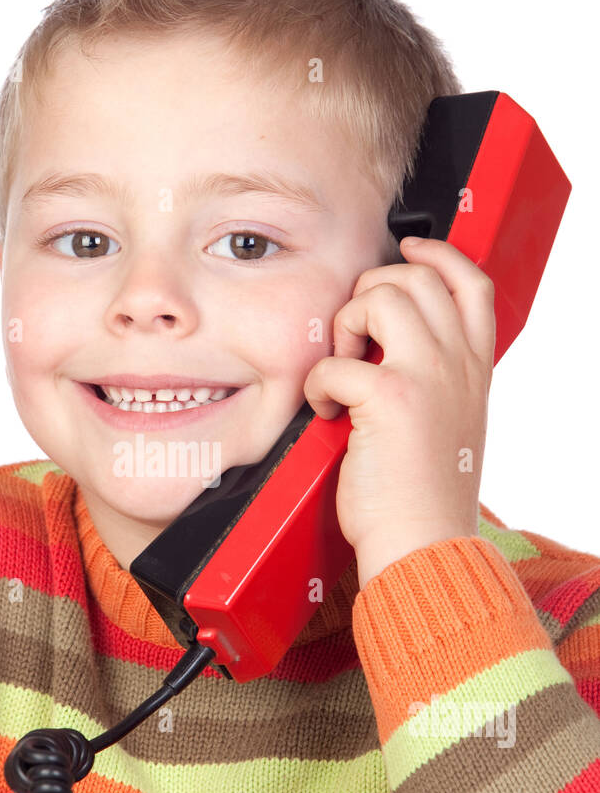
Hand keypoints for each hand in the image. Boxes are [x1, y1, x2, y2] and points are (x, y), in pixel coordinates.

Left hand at [303, 235, 495, 589]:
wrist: (425, 544)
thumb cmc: (428, 493)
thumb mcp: (453, 421)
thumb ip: (439, 377)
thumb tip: (394, 342)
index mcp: (476, 367)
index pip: (470, 281)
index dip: (436, 254)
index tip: (407, 248)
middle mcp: (458, 363)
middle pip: (416, 276)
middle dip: (370, 291)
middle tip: (354, 336)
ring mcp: (428, 376)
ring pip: (381, 296)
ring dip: (346, 324)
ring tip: (342, 367)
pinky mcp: (389, 400)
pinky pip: (335, 360)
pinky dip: (317, 383)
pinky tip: (325, 412)